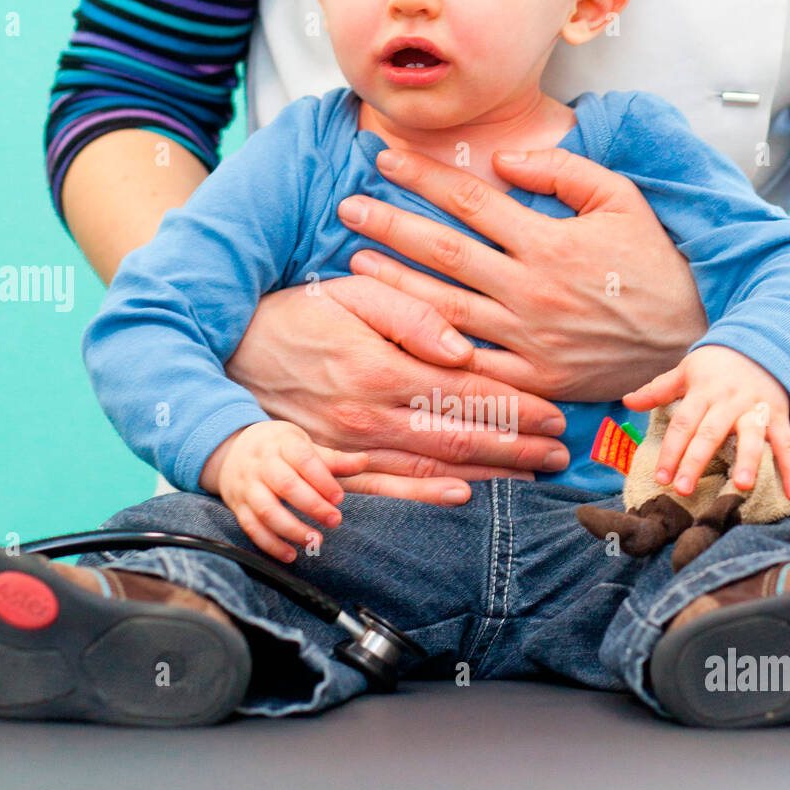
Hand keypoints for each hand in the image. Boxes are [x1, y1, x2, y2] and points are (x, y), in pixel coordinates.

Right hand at [203, 421, 369, 562]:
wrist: (232, 451)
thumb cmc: (278, 449)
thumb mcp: (303, 444)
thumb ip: (333, 458)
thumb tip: (364, 461)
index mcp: (281, 444)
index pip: (303, 459)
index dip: (322, 479)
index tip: (339, 498)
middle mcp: (261, 465)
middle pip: (285, 485)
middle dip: (312, 505)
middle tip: (335, 520)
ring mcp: (247, 487)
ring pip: (267, 510)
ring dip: (292, 529)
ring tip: (316, 541)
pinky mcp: (238, 507)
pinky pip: (251, 528)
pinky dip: (270, 544)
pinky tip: (291, 555)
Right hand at [225, 280, 570, 506]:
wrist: (228, 358)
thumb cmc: (298, 315)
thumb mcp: (352, 292)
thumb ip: (411, 317)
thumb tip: (462, 350)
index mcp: (383, 369)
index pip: (468, 394)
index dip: (518, 406)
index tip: (556, 412)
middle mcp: (371, 416)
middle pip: (462, 438)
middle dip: (519, 445)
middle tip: (561, 450)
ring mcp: (353, 448)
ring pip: (435, 468)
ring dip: (489, 473)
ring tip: (534, 473)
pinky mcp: (336, 466)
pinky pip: (391, 489)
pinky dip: (431, 495)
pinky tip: (465, 496)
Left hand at [335, 147, 706, 401]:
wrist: (688, 338)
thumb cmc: (654, 264)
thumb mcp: (621, 200)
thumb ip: (562, 171)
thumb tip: (502, 159)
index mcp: (550, 242)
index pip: (472, 201)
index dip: (423, 178)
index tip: (384, 160)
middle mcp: (531, 290)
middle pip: (445, 253)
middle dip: (390, 226)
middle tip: (347, 209)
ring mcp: (529, 339)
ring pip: (446, 309)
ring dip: (396, 286)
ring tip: (356, 265)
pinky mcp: (534, 379)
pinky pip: (473, 366)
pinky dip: (433, 351)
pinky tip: (398, 335)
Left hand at [623, 345, 789, 501]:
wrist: (763, 344)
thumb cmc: (718, 365)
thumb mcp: (687, 370)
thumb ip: (659, 389)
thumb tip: (627, 401)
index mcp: (703, 392)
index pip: (682, 423)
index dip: (671, 450)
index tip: (662, 477)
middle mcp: (729, 401)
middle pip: (710, 433)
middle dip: (696, 461)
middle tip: (683, 489)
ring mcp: (756, 408)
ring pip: (751, 436)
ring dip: (748, 461)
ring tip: (741, 486)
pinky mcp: (779, 415)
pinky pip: (786, 444)